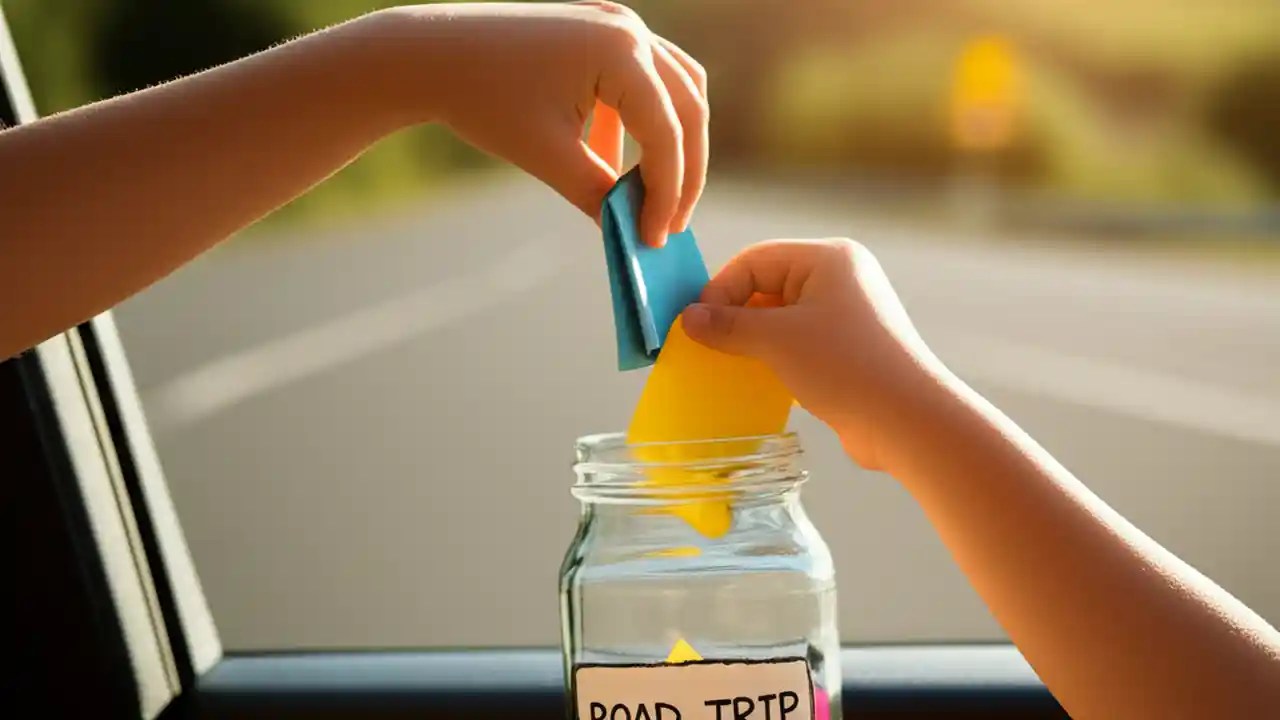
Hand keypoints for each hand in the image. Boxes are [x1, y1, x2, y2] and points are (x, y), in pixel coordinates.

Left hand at [368, 1, 707, 246]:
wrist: (430, 53)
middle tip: (669, 226)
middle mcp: (629, 27)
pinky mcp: (602, 29)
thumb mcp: (546, 156)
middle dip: (683, 173)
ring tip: (656, 197)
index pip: (667, 133)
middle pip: (688, 108)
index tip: (655, 239)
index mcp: (620, 51)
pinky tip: (612, 162)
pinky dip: (642, 122)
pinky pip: (645, 79)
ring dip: (673, 144)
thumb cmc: (482, 99)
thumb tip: (632, 233)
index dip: (667, 193)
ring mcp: (617, 22)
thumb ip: (597, 195)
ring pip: (679, 89)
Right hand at [680, 239, 946, 470]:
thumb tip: (687, 319)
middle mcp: (840, 279)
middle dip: (734, 315)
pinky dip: (772, 357)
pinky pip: (796, 343)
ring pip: (780, 318)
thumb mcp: (777, 340)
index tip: (696, 325)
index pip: (756, 260)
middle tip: (705, 346)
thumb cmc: (845, 367)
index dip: (720, 289)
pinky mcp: (847, 350)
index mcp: (828, 259)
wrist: (907, 421)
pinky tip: (754, 380)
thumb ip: (728, 326)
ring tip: (725, 364)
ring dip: (751, 340)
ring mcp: (846, 316)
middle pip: (767, 286)